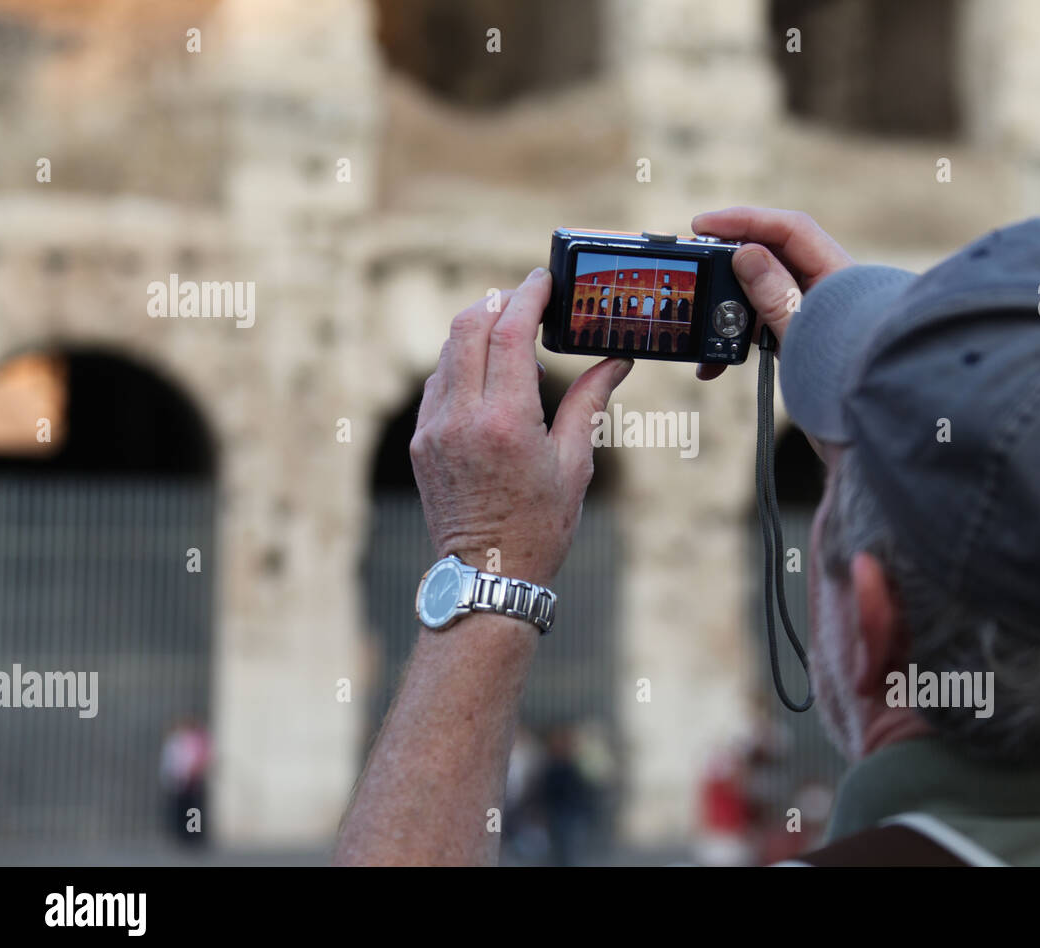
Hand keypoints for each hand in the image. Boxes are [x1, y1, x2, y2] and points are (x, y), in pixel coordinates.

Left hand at [411, 267, 632, 588]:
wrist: (488, 575)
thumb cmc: (540, 526)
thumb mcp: (574, 463)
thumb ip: (589, 402)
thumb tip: (617, 360)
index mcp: (506, 421)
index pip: (509, 331)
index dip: (528, 296)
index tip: (545, 281)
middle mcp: (462, 418)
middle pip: (469, 327)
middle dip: (499, 303)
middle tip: (530, 302)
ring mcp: (434, 429)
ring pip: (448, 352)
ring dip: (480, 333)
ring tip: (517, 347)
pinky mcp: (421, 442)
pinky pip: (438, 384)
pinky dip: (463, 366)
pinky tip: (491, 383)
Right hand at [690, 206, 854, 380]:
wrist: (865, 420)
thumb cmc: (844, 374)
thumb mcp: (803, 334)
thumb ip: (775, 294)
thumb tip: (745, 254)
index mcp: (835, 275)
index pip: (790, 230)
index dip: (746, 220)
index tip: (705, 224)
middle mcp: (822, 286)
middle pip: (771, 254)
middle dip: (729, 258)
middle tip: (695, 260)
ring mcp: (807, 310)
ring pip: (759, 290)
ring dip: (726, 306)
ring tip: (699, 321)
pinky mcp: (795, 335)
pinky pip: (759, 324)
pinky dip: (733, 338)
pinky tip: (713, 362)